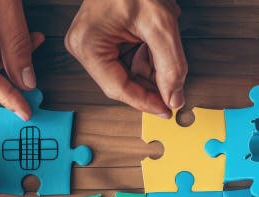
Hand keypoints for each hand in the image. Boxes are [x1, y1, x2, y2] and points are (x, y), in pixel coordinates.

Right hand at [66, 0, 186, 115]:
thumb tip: (175, 97)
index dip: (146, 102)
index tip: (168, 109)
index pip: (119, 89)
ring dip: (149, 66)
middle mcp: (83, 47)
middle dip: (151, 81)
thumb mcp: (160, 24)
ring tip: (160, 44)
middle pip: (122, 83)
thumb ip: (170, 65)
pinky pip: (126, 60)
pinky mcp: (101, 40)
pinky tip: (153, 41)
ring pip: (127, 73)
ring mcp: (91, 44)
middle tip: (174, 81)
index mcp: (88, 45)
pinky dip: (145, 56)